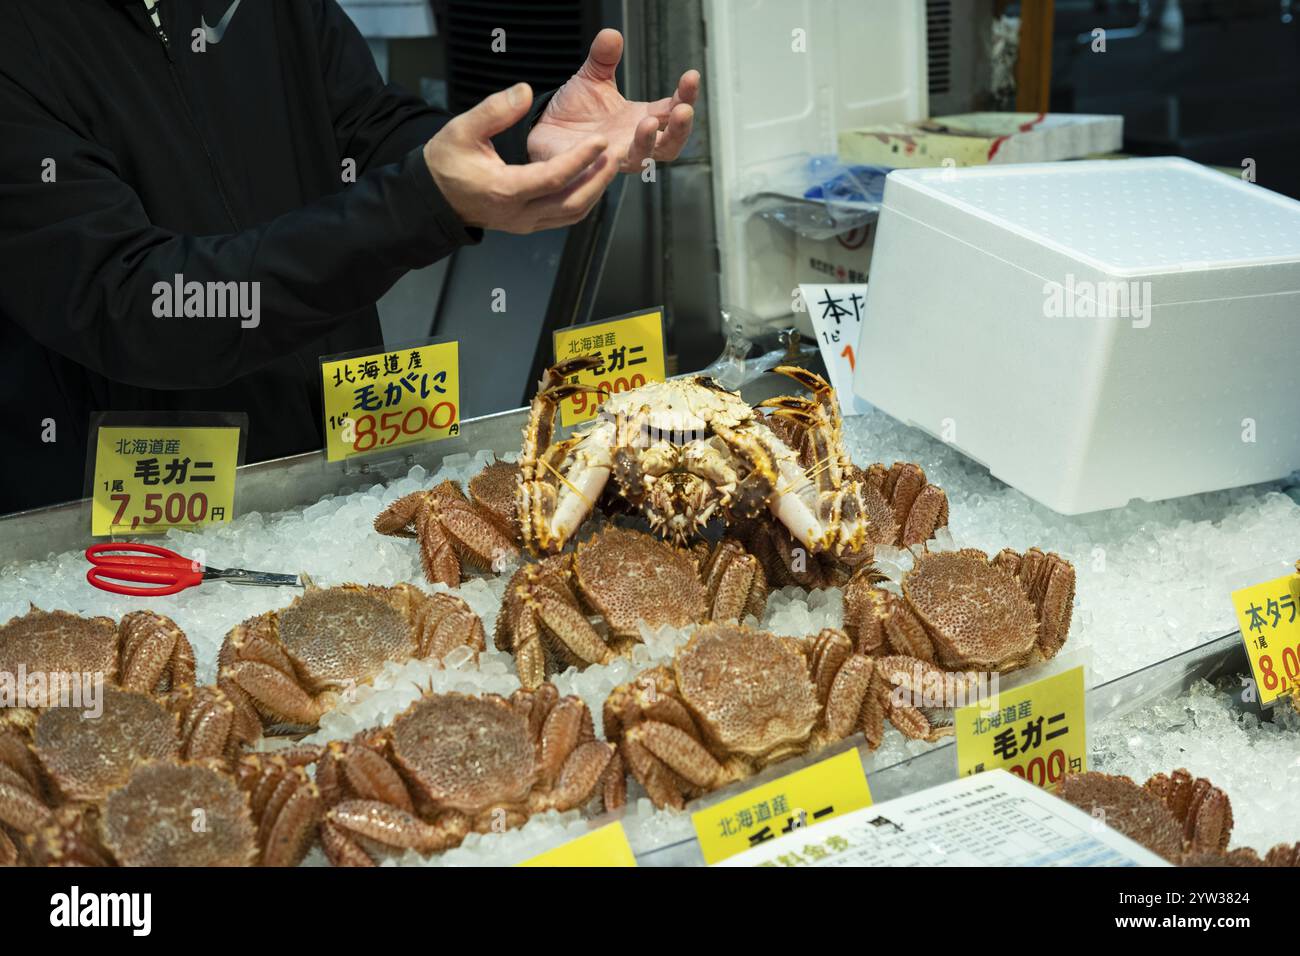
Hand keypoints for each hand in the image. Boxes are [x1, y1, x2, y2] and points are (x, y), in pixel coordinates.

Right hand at [424, 82, 616, 234]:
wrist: (433, 197)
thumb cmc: (445, 163)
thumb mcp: (462, 129)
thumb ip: (494, 110)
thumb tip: (524, 92)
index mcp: (504, 190)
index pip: (553, 178)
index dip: (580, 159)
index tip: (600, 140)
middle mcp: (518, 213)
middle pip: (572, 202)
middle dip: (598, 178)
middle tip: (616, 155)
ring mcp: (525, 223)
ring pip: (572, 213)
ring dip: (594, 190)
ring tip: (608, 165)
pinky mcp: (528, 224)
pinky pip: (563, 215)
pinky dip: (582, 198)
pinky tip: (591, 179)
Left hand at [529, 28, 698, 173]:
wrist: (545, 130)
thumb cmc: (575, 109)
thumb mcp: (592, 78)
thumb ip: (603, 58)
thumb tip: (611, 35)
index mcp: (640, 119)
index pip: (672, 111)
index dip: (685, 96)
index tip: (691, 77)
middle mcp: (633, 142)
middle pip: (669, 145)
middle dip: (680, 128)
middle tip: (683, 109)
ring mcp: (614, 159)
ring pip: (642, 159)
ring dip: (648, 143)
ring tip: (649, 123)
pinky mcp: (591, 169)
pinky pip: (605, 169)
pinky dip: (610, 159)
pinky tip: (610, 145)